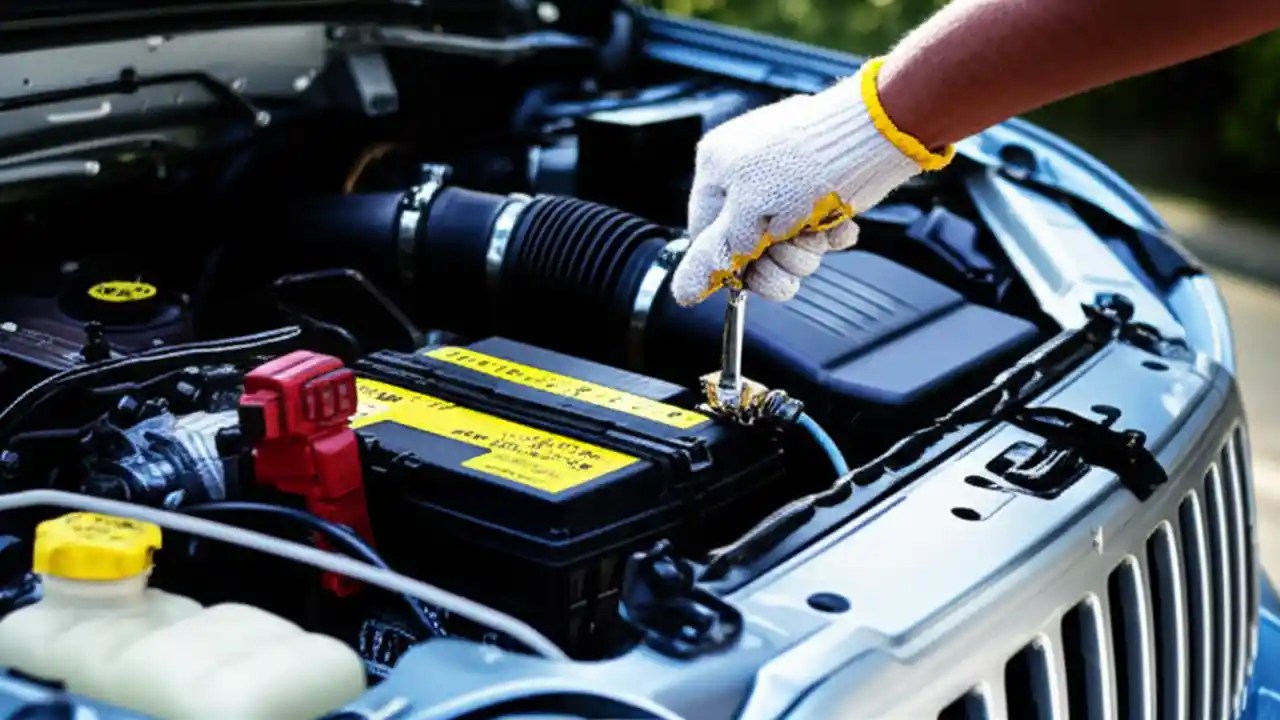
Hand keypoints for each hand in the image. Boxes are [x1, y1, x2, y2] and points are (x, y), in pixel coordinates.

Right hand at [670, 58, 954, 305]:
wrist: (874, 135)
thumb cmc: (807, 163)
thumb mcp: (749, 214)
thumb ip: (717, 254)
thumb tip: (683, 290)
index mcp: (717, 168)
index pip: (705, 235)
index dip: (728, 262)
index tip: (747, 276)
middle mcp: (746, 174)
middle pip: (746, 246)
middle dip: (773, 260)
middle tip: (793, 254)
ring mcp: (784, 183)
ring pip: (782, 244)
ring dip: (803, 252)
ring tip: (818, 235)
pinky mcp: (817, 191)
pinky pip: (811, 231)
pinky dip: (828, 236)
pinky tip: (838, 227)